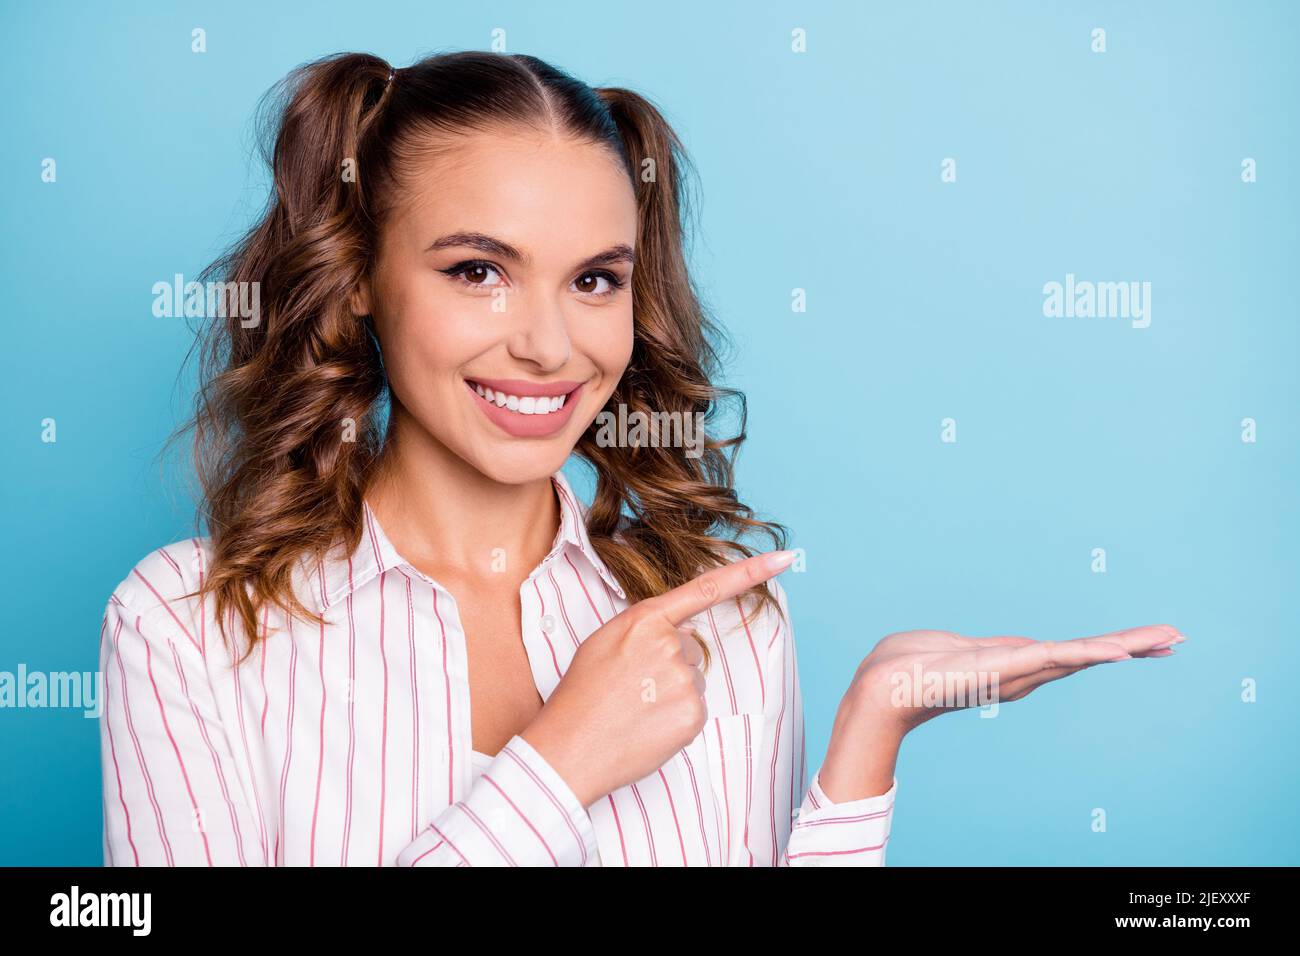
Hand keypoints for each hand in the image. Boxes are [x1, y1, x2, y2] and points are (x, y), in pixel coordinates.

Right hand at [522, 549, 797, 807]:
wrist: (569, 748)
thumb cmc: (581, 695)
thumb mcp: (604, 642)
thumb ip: (646, 627)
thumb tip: (682, 632)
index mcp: (646, 620)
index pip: (706, 589)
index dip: (750, 572)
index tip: (785, 559)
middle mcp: (670, 645)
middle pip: (691, 649)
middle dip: (668, 665)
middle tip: (631, 687)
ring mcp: (685, 680)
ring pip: (692, 681)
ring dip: (670, 694)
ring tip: (634, 708)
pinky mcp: (693, 714)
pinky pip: (694, 710)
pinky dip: (675, 719)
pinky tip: (646, 726)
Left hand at [818, 625, 1184, 801]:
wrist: (883, 687)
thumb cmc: (905, 667)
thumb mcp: (947, 648)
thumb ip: (974, 649)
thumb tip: (986, 649)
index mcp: (1009, 664)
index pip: (1067, 653)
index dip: (1105, 647)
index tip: (1143, 643)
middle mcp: (1020, 672)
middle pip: (1086, 655)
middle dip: (1132, 646)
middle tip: (1177, 638)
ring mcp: (1016, 671)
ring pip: (1081, 655)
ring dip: (1125, 646)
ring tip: (1166, 638)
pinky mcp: (1006, 666)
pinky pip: (1056, 657)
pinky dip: (1090, 653)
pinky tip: (1120, 650)